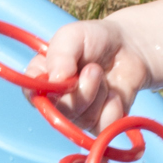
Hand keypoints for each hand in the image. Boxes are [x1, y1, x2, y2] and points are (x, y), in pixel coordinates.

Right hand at [27, 19, 151, 138]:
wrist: (129, 47)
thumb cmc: (95, 39)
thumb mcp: (73, 36)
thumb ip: (60, 55)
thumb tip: (56, 81)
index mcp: (42, 78)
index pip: (32, 95)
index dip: (50, 91)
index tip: (68, 76)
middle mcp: (56, 100)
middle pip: (61, 111)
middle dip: (82, 91)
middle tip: (94, 69)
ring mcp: (77, 114)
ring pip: (84, 120)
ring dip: (100, 95)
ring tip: (104, 77)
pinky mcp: (99, 123)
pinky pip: (103, 127)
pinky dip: (114, 108)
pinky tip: (115, 94)